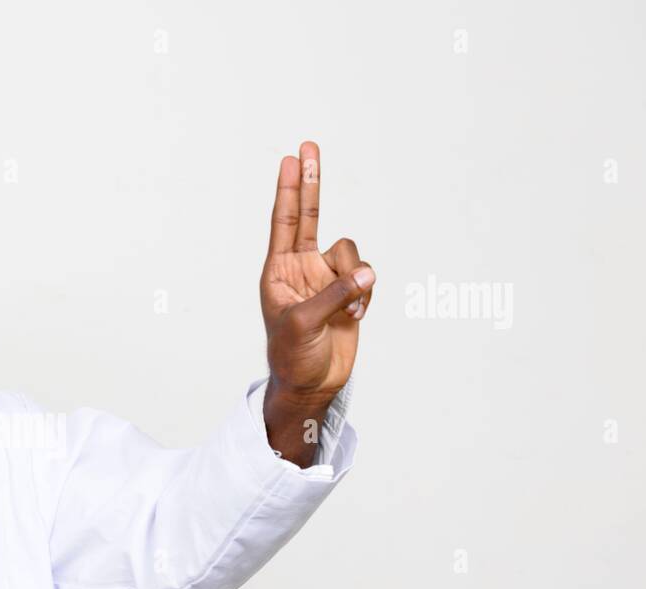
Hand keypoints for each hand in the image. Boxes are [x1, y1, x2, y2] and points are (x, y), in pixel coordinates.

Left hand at [260, 141, 373, 400]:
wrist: (312, 384)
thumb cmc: (292, 356)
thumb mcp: (304, 323)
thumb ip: (335, 294)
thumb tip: (366, 274)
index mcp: (279, 272)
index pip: (284, 222)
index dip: (288, 190)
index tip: (290, 159)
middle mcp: (302, 269)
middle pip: (309, 215)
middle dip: (311, 182)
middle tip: (309, 146)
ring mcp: (326, 279)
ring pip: (351, 253)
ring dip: (355, 278)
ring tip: (348, 308)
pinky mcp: (349, 293)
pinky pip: (366, 277)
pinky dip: (365, 294)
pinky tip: (354, 316)